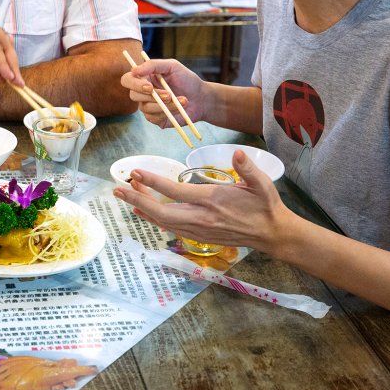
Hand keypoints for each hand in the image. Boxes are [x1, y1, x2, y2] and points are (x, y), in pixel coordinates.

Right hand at [0, 9, 23, 85]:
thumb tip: (1, 79)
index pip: (0, 51)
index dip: (7, 66)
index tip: (13, 82)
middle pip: (6, 48)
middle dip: (13, 67)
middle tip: (20, 84)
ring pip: (3, 47)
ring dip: (10, 65)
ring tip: (14, 81)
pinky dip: (1, 61)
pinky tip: (5, 73)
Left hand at [113, 149, 295, 252]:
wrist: (272, 234)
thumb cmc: (265, 205)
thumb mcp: (262, 184)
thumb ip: (248, 169)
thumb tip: (238, 153)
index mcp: (212, 200)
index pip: (175, 191)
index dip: (153, 182)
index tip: (135, 172)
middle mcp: (201, 218)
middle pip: (161, 212)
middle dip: (137, 200)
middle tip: (117, 189)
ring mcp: (199, 229)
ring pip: (163, 222)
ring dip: (143, 208)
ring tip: (126, 196)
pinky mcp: (200, 236)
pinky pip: (171, 228)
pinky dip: (154, 219)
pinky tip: (144, 212)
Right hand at [121, 58, 205, 127]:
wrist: (201, 98)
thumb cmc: (186, 80)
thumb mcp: (172, 66)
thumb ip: (153, 65)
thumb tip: (134, 70)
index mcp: (144, 78)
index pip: (128, 80)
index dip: (134, 83)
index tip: (149, 85)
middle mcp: (143, 93)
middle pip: (133, 95)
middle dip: (152, 95)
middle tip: (168, 95)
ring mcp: (148, 107)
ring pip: (145, 107)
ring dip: (164, 104)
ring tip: (181, 100)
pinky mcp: (156, 119)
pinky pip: (154, 117)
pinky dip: (168, 112)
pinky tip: (179, 108)